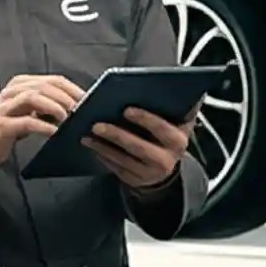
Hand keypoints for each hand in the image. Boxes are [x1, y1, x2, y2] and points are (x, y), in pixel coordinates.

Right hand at [0, 74, 84, 179]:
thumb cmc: (8, 128)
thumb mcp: (29, 112)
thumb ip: (47, 105)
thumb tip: (77, 106)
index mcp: (20, 85)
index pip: (52, 80)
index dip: (72, 89)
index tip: (88, 100)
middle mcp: (11, 92)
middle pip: (44, 86)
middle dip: (66, 97)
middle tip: (81, 110)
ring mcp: (4, 108)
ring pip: (33, 97)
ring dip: (54, 106)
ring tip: (68, 118)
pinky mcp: (0, 125)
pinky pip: (25, 122)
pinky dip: (42, 125)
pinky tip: (54, 131)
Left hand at [83, 105, 197, 189]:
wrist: (166, 164)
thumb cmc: (166, 135)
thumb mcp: (174, 123)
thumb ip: (170, 108)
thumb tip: (159, 86)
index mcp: (177, 140)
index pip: (162, 128)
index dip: (144, 119)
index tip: (126, 110)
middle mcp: (166, 160)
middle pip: (138, 147)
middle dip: (116, 135)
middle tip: (97, 125)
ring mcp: (150, 173)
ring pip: (124, 160)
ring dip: (103, 147)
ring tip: (88, 135)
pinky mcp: (136, 180)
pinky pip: (117, 168)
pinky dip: (103, 156)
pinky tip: (93, 146)